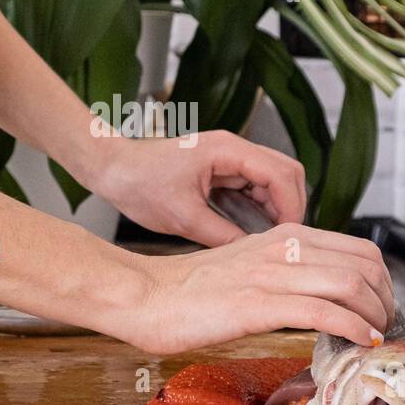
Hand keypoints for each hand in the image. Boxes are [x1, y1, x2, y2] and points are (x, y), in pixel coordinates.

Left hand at [85, 130, 306, 245]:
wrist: (112, 169)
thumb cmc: (139, 182)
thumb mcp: (183, 217)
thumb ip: (222, 236)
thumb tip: (251, 255)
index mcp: (227, 150)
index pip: (280, 174)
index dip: (291, 207)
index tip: (290, 237)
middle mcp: (233, 149)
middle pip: (285, 172)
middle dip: (291, 206)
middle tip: (287, 240)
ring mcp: (228, 158)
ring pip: (272, 180)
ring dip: (276, 208)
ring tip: (273, 242)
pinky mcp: (220, 170)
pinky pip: (253, 187)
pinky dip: (260, 208)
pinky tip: (256, 232)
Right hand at [108, 223, 394, 355]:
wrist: (144, 296)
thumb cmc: (189, 290)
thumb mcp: (248, 267)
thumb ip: (284, 273)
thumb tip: (319, 296)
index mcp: (285, 236)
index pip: (359, 249)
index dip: (383, 282)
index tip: (380, 310)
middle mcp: (284, 248)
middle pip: (365, 264)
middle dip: (387, 299)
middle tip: (383, 327)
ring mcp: (271, 274)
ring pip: (350, 284)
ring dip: (375, 316)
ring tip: (375, 337)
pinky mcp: (257, 304)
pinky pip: (322, 311)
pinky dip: (352, 328)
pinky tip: (359, 343)